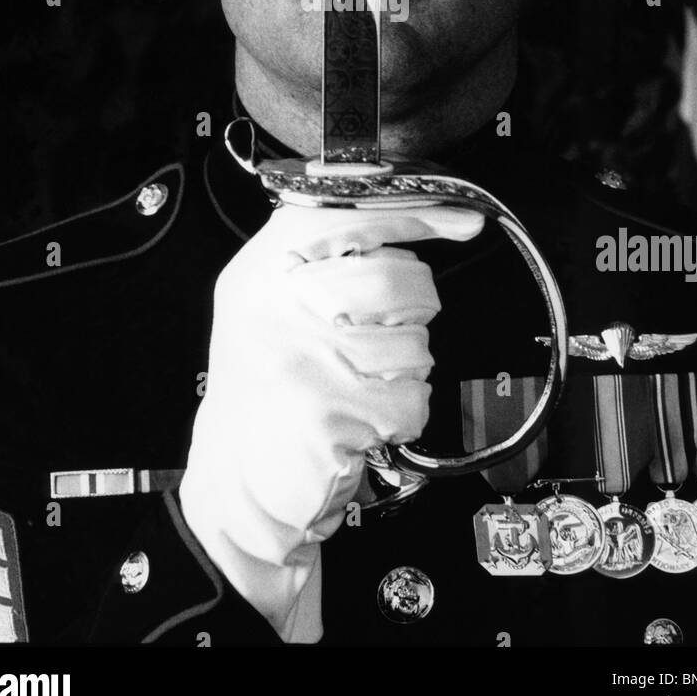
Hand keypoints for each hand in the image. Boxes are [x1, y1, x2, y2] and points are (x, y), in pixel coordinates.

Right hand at [179, 202, 482, 637]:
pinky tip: (366, 415)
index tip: (463, 221)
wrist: (233, 479)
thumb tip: (441, 218)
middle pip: (395, 280)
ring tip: (360, 380)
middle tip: (383, 332)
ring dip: (405, 369)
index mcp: (264, 267)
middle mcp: (278, 305)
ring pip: (413, 344)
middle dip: (413, 309)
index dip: (417, 217)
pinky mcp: (329, 414)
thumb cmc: (267, 384)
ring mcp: (303, 358)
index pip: (352, 216)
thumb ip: (332, 247)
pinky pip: (411, 400)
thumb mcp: (271, 296)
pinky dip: (403, 414)